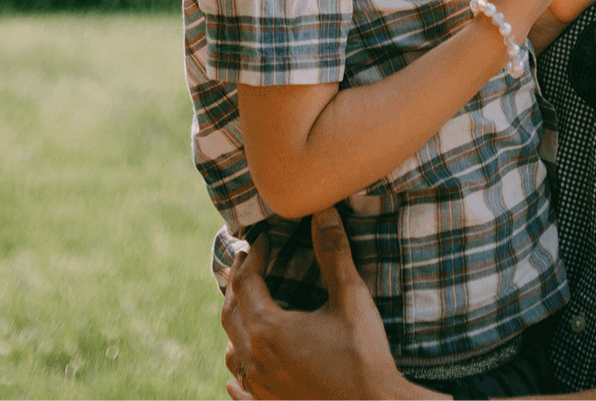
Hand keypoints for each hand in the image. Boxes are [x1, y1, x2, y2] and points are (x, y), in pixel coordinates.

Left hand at [221, 208, 423, 399]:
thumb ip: (333, 253)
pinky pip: (241, 387)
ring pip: (232, 350)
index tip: (263, 239)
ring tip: (245, 308)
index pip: (247, 282)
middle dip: (238, 283)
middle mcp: (255, 358)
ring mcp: (260, 386)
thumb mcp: (351, 299)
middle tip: (249, 262)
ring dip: (234, 324)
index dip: (253, 256)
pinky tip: (235, 377)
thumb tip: (324, 212)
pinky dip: (237, 373)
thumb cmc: (364, 354)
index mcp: (268, 329)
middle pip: (231, 312)